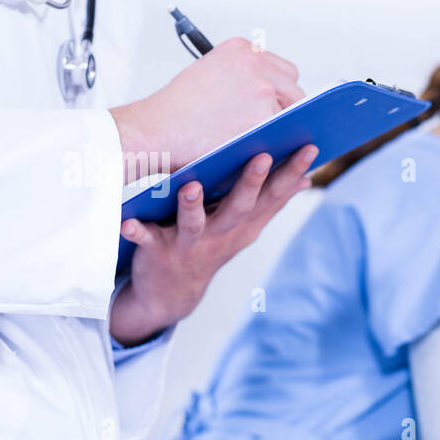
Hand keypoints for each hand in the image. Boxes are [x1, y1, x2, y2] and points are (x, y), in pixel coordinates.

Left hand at [109, 146, 317, 344]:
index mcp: (244, 223)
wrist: (173, 292)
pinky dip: (137, 233)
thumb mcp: (248, 227)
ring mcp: (191, 243)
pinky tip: (128, 223)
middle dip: (251, 183)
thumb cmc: (211, 248)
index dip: (294, 172)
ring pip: (194, 224)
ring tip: (191, 187)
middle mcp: (222, 233)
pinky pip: (147, 240)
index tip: (312, 146)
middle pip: (240, 208)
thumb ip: (273, 202)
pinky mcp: (159, 251)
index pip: (275, 195)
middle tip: (262, 156)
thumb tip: (306, 179)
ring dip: (192, 207)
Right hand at [110, 37, 303, 176]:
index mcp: (241, 49)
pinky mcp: (264, 117)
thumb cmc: (175, 111)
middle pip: (295, 90)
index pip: (283, 71)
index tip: (277, 108)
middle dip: (287, 111)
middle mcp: (255, 63)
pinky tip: (261, 152)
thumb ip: (241, 78)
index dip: (280, 93)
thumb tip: (270, 98)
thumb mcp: (208, 74)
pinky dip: (274, 145)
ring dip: (281, 129)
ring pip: (293, 115)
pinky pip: (284, 135)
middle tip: (275, 130)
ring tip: (263, 143)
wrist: (154, 130)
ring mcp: (262, 89)